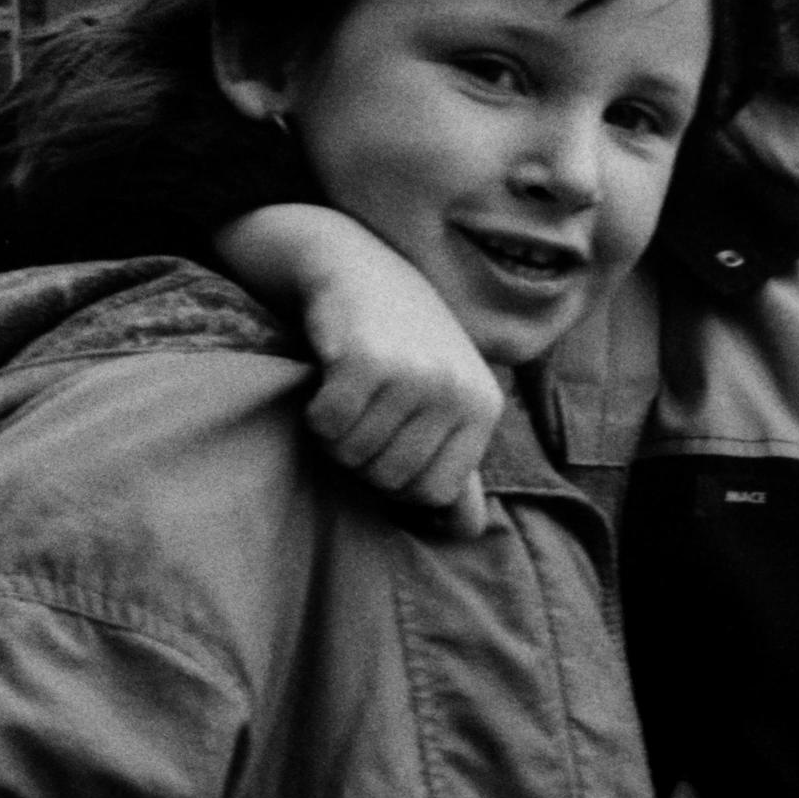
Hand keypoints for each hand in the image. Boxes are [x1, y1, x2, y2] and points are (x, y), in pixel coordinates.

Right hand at [220, 205, 503, 538]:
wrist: (357, 264)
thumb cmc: (402, 340)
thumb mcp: (444, 395)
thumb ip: (454, 462)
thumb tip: (467, 533)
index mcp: (484, 406)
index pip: (435, 494)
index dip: (397, 481)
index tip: (387, 443)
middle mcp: (456, 390)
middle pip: (391, 479)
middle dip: (363, 460)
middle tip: (361, 414)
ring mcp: (413, 374)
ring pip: (355, 456)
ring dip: (336, 438)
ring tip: (347, 395)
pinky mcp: (365, 360)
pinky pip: (327, 426)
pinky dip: (315, 415)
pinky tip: (327, 380)